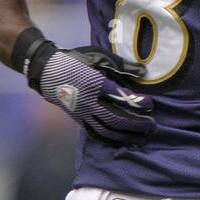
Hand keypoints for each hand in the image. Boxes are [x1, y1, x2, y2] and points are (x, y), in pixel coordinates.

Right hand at [27, 45, 155, 146]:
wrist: (48, 71)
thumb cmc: (76, 61)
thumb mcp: (99, 57)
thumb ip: (121, 66)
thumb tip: (143, 72)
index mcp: (95, 83)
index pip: (119, 96)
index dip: (136, 102)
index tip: (150, 104)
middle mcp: (89, 101)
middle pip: (115, 118)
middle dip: (135, 124)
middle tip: (152, 126)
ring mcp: (83, 113)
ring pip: (106, 129)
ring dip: (126, 136)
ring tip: (142, 139)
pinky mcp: (79, 119)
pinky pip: (96, 133)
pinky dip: (111, 140)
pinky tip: (122, 142)